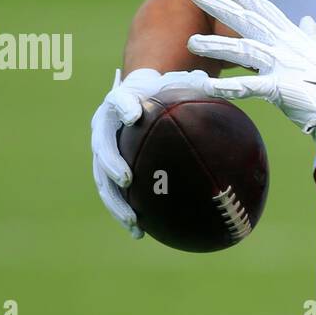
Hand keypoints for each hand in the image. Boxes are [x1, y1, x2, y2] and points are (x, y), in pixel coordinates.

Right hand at [90, 66, 213, 236]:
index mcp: (118, 103)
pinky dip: (126, 213)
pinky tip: (141, 233)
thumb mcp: (175, 84)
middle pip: (103, 148)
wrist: (133, 98)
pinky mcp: (107, 170)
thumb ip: (191, 83)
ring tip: (132, 220)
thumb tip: (212, 81)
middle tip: (127, 180)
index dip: (124, 107)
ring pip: (103, 180)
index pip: (119, 102)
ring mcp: (103, 151)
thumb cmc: (158, 90)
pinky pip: (115, 194)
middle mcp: (104, 127)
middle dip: (113, 165)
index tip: (133, 116)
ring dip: (116, 201)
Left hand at [187, 0, 315, 133]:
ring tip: (192, 43)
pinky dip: (228, 87)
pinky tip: (208, 86)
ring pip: (242, 50)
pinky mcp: (278, 88)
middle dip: (221, 6)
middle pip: (247, 21)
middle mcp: (283, 45)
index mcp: (290, 36)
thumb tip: (310, 20)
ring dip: (215, 46)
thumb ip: (310, 34)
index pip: (262, 8)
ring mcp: (280, 65)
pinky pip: (248, 86)